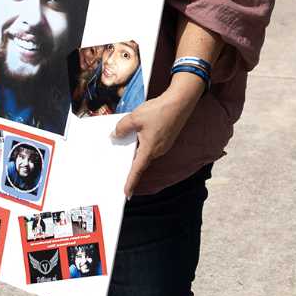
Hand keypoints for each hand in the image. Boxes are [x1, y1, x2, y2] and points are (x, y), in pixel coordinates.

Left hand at [113, 80, 200, 194]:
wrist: (180, 102)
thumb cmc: (159, 111)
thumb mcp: (134, 118)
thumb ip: (122, 128)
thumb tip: (115, 135)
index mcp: (149, 150)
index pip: (137, 170)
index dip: (131, 182)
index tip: (126, 194)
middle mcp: (158, 151)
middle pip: (140, 160)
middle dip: (130, 163)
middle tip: (117, 167)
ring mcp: (164, 145)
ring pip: (146, 151)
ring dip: (136, 150)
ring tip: (124, 145)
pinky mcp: (166, 138)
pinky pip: (151, 145)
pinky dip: (143, 143)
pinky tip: (137, 134)